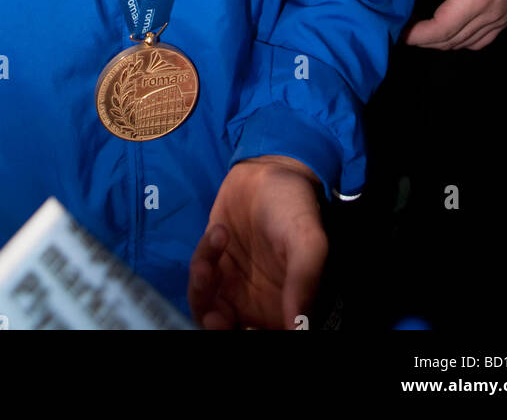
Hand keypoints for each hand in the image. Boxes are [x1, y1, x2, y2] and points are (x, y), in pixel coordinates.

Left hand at [187, 155, 326, 329]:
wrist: (269, 169)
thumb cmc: (295, 206)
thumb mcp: (307, 241)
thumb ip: (303, 283)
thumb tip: (299, 329)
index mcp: (289, 307)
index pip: (269, 336)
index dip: (247, 337)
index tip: (232, 325)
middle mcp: (260, 304)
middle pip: (230, 331)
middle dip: (217, 327)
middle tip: (214, 316)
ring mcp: (234, 286)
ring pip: (209, 311)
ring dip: (203, 293)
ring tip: (208, 266)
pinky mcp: (214, 265)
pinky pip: (199, 279)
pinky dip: (202, 261)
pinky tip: (219, 234)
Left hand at [404, 0, 506, 50]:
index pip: (444, 27)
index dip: (420, 34)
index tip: (401, 32)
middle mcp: (491, 14)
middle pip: (453, 40)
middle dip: (426, 41)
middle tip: (403, 32)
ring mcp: (501, 18)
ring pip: (467, 42)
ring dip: (442, 43)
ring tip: (421, 33)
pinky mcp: (506, 16)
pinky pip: (482, 40)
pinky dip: (462, 41)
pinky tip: (451, 32)